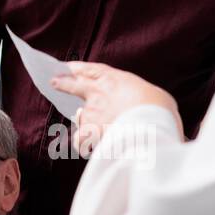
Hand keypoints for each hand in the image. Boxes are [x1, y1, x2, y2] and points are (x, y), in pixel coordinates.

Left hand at [50, 62, 183, 156]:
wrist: (151, 121)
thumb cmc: (160, 109)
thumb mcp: (155, 96)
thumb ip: (143, 100)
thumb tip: (148, 108)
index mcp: (114, 79)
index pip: (91, 70)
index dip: (78, 69)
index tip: (69, 67)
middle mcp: (98, 93)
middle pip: (74, 84)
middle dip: (64, 83)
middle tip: (54, 81)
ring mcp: (92, 112)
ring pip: (79, 116)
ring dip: (82, 121)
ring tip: (86, 128)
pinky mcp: (90, 131)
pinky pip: (79, 139)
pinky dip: (83, 143)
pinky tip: (86, 147)